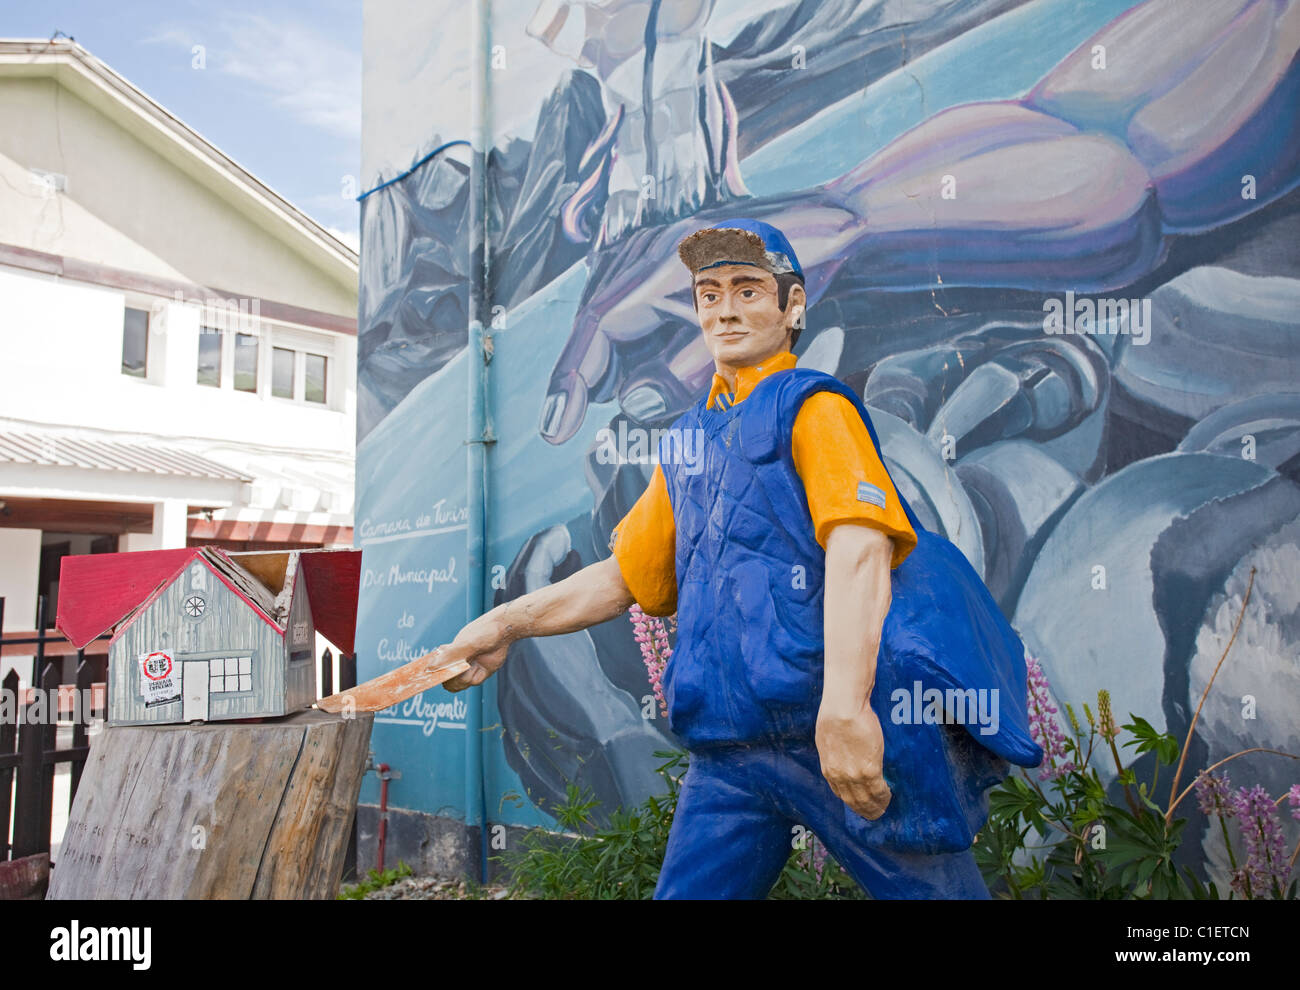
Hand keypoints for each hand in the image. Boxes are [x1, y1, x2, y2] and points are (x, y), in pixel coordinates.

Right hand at [441, 610, 510, 692]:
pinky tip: (482, 666)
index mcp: (447, 652)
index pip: (433, 669)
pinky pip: (473, 682)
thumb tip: (430, 668)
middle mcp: (456, 661)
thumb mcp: (465, 645)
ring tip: (472, 664)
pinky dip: (477, 677)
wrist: (503, 631)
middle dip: (452, 678)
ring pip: (459, 684)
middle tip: (462, 668)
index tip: (436, 678)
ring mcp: (467, 668)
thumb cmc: (482, 633)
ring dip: (465, 678)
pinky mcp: (479, 673)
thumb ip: (449, 657)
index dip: (434, 676)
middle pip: (446, 680)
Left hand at [815, 701, 891, 819]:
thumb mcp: (827, 740)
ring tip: (884, 809)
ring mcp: (854, 775)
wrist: (842, 709)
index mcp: (829, 769)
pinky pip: (879, 790)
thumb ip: (835, 754)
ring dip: (876, 806)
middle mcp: (840, 777)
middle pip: (854, 800)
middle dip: (864, 809)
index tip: (858, 805)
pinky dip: (884, 796)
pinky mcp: (870, 769)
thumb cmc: (834, 716)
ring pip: (867, 798)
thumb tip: (843, 757)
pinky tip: (889, 796)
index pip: (840, 793)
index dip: (851, 802)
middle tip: (874, 814)